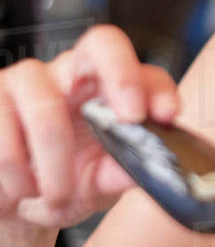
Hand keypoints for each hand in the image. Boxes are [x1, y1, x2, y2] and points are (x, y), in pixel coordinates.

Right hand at [0, 26, 178, 228]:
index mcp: (108, 93)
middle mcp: (71, 74)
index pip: (144, 72)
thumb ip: (118, 174)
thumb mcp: (97, 185)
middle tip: (129, 119)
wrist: (16, 203)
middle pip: (102, 43)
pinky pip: (4, 128)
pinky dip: (16, 172)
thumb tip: (141, 169)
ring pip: (47, 107)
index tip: (166, 116)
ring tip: (56, 195)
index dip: (157, 88)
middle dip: (122, 76)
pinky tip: (21, 189)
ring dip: (54, 163)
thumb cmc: (63, 185)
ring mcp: (26, 81)